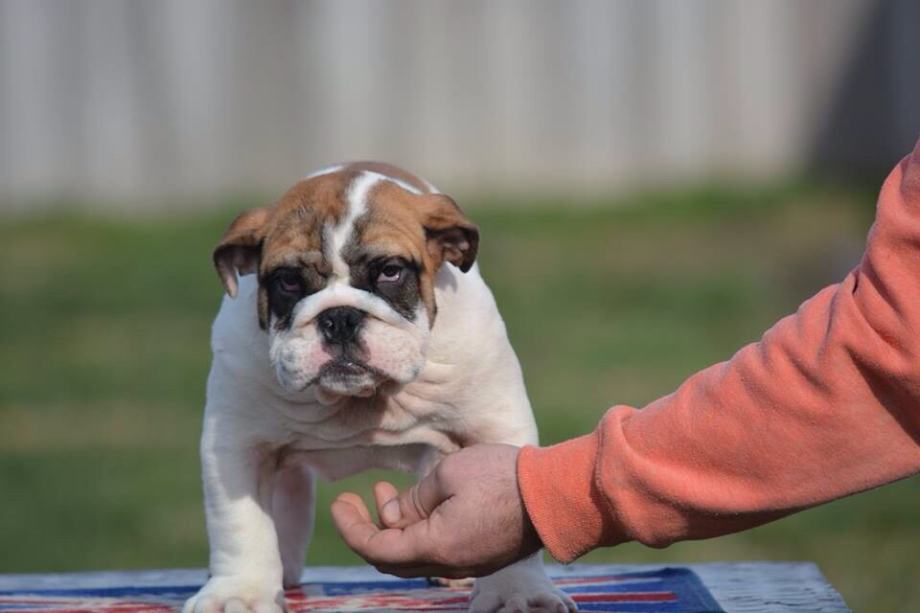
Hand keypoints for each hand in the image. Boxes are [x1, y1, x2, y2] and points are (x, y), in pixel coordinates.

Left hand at [331, 444, 542, 577]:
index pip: (377, 549)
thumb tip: (392, 515)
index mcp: (435, 546)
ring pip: (415, 554)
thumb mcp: (448, 474)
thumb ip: (414, 498)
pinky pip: (438, 549)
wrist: (554, 495)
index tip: (340, 503)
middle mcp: (448, 564)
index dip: (351, 528)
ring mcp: (467, 562)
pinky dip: (419, 529)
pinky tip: (420, 501)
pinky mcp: (481, 553)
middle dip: (368, 528)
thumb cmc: (502, 478)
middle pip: (392, 558)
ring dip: (394, 526)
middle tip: (354, 500)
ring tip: (385, 489)